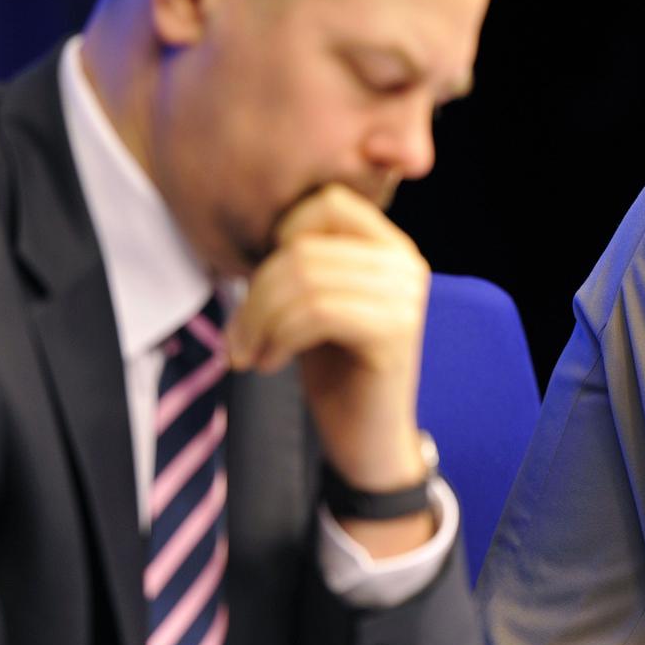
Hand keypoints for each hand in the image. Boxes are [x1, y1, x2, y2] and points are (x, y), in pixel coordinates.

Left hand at [224, 184, 432, 553]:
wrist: (369, 441)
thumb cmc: (338, 372)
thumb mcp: (317, 303)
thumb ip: (305, 262)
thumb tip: (253, 231)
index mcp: (390, 249)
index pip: (326, 203)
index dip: (281, 237)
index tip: (263, 288)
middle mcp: (406, 264)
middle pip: (304, 246)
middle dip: (255, 293)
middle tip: (239, 338)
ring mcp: (404, 297)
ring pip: (304, 278)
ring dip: (258, 320)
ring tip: (250, 353)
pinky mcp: (394, 332)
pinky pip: (315, 312)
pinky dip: (277, 338)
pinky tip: (270, 364)